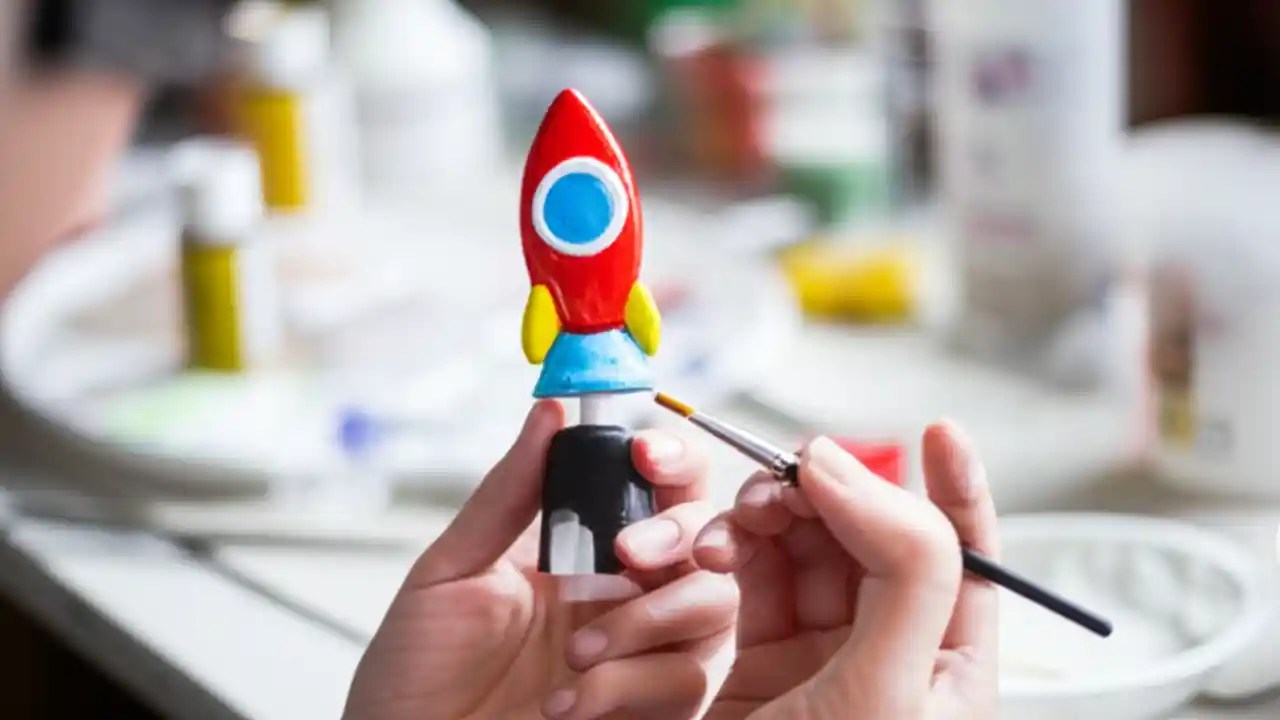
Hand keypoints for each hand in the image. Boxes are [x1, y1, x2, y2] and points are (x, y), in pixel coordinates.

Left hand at [344, 401, 735, 719]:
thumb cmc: (415, 678)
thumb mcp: (451, 572)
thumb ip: (509, 492)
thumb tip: (550, 409)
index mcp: (580, 548)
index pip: (655, 482)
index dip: (669, 457)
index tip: (642, 452)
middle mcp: (624, 594)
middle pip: (707, 536)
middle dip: (677, 531)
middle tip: (622, 553)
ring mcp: (644, 654)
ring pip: (716, 606)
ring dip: (648, 620)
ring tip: (576, 652)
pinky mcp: (653, 712)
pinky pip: (688, 682)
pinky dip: (629, 686)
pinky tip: (568, 704)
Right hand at [695, 423, 998, 719]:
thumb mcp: (883, 692)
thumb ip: (894, 575)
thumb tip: (850, 470)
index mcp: (951, 669)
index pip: (967, 558)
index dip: (954, 488)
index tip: (937, 431)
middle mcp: (893, 653)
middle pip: (875, 534)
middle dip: (836, 490)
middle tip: (796, 470)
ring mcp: (827, 651)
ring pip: (810, 543)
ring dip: (775, 509)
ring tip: (748, 512)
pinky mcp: (764, 654)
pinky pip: (757, 571)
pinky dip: (735, 545)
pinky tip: (715, 548)